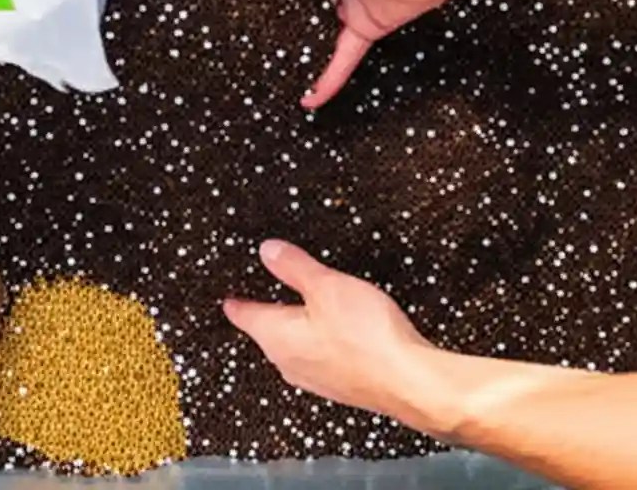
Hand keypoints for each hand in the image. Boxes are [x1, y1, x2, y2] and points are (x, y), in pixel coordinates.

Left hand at [223, 239, 456, 428]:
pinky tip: (334, 334)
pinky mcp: (339, 385)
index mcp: (276, 336)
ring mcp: (314, 378)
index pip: (244, 315)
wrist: (408, 380)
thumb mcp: (325, 286)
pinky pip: (317, 359)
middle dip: (264, 314)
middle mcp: (289, 362)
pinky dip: (318, 342)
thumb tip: (268, 251)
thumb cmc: (367, 337)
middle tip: (259, 298)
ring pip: (293, 348)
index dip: (236, 300)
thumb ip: (294, 266)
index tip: (228, 295)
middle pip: (266, 334)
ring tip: (296, 311)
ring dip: (293, 329)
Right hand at [231, 0, 467, 108]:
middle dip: (273, 21)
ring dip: (299, 51)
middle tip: (244, 45)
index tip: (231, 3)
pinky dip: (329, 78)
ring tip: (270, 76)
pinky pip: (344, 56)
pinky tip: (311, 99)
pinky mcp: (370, 24)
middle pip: (294, 0)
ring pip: (317, 31)